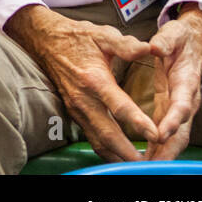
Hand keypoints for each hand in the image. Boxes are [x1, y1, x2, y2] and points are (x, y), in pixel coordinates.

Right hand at [4, 5, 157, 161]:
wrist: (45, 41)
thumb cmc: (77, 37)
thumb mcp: (102, 34)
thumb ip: (126, 45)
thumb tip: (148, 48)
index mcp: (94, 79)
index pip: (119, 106)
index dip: (138, 121)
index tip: (156, 134)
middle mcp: (84, 99)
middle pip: (107, 133)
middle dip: (127, 152)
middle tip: (147, 165)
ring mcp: (77, 108)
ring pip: (98, 140)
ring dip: (117, 156)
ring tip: (137, 166)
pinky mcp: (74, 112)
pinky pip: (91, 137)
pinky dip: (107, 150)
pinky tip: (120, 156)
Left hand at [143, 4, 201, 160]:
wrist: (189, 40)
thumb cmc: (179, 38)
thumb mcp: (172, 33)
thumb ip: (164, 40)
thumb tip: (154, 45)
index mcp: (186, 81)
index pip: (182, 104)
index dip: (173, 120)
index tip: (161, 133)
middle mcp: (186, 98)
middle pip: (182, 129)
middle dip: (169, 148)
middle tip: (154, 164)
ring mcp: (179, 105)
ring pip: (176, 135)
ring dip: (163, 152)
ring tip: (147, 167)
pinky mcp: (170, 107)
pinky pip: (166, 131)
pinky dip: (159, 145)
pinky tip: (147, 158)